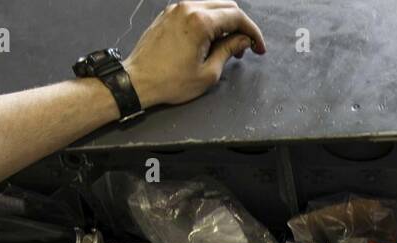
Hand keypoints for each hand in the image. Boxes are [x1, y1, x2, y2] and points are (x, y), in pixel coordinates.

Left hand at [123, 1, 265, 109]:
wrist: (138, 81)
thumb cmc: (169, 81)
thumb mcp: (208, 72)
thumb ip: (228, 51)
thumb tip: (242, 40)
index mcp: (200, 21)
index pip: (237, 17)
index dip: (252, 32)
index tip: (258, 47)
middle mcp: (188, 8)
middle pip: (226, 6)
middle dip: (240, 26)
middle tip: (244, 48)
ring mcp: (176, 9)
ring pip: (212, 6)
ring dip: (225, 23)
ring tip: (227, 47)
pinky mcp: (168, 14)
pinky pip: (196, 10)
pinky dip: (209, 21)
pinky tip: (210, 40)